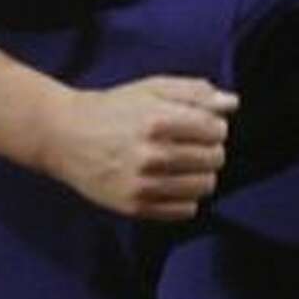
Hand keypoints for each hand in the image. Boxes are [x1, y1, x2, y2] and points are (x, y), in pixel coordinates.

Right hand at [38, 76, 238, 220]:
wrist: (66, 136)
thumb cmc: (113, 108)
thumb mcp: (151, 88)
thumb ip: (193, 93)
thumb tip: (232, 102)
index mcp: (157, 121)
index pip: (216, 130)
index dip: (215, 126)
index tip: (202, 125)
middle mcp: (152, 155)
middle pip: (214, 159)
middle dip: (210, 149)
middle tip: (192, 144)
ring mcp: (143, 185)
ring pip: (204, 186)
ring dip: (201, 174)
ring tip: (183, 164)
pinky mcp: (135, 207)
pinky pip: (185, 210)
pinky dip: (186, 197)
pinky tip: (171, 182)